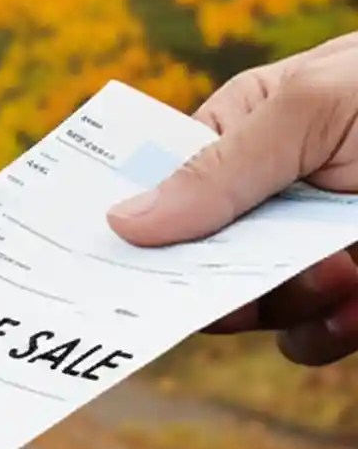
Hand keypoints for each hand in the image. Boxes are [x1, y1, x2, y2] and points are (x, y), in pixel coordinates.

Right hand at [107, 32, 357, 365]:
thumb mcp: (311, 107)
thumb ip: (217, 167)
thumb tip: (122, 221)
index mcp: (246, 133)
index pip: (163, 187)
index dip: (138, 224)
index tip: (114, 262)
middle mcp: (270, 197)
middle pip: (196, 260)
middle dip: (218, 277)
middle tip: (242, 284)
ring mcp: (311, 248)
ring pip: (248, 308)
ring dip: (284, 303)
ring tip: (340, 272)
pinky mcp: (355, 298)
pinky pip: (305, 340)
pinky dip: (325, 333)